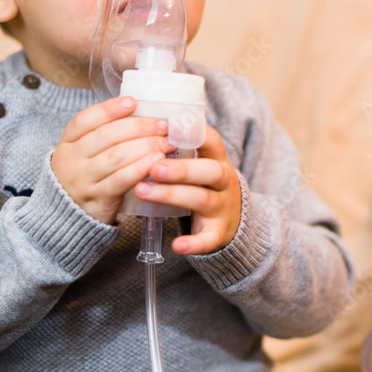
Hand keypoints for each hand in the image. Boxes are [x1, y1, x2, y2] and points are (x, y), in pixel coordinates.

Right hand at [51, 96, 172, 223]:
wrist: (67, 217)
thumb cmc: (87, 176)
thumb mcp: (85, 154)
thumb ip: (107, 136)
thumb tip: (144, 114)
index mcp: (69, 142)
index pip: (85, 120)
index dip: (109, 109)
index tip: (133, 102)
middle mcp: (72, 159)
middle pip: (106, 135)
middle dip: (139, 127)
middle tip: (164, 126)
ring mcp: (83, 180)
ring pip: (116, 156)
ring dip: (146, 146)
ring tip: (168, 143)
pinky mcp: (97, 200)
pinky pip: (121, 180)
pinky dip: (140, 168)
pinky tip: (158, 162)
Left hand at [135, 127, 241, 254]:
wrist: (232, 218)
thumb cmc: (202, 183)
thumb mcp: (198, 161)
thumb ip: (177, 148)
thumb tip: (139, 125)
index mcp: (216, 158)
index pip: (212, 140)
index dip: (194, 133)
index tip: (172, 128)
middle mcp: (223, 180)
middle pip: (208, 171)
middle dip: (180, 169)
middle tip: (153, 167)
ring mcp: (222, 207)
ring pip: (201, 199)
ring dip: (172, 195)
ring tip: (142, 191)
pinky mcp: (218, 232)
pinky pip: (208, 239)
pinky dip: (194, 243)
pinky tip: (176, 245)